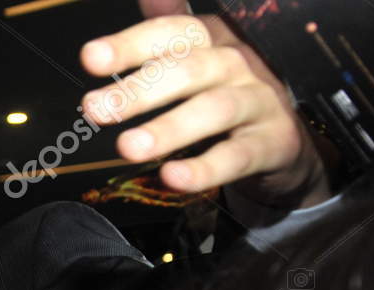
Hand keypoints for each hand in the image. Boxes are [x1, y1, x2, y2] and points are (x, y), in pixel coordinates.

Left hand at [81, 0, 331, 206]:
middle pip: (189, 69)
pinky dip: (205, 168)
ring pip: (214, 110)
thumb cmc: (224, 91)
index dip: (131, 44)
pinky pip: (237, 156)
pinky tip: (172, 177)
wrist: (283, 136)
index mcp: (213, 40)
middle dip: (140, 89)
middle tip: (94, 109)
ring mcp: (259, 102)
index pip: (172, 33)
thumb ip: (166, 28)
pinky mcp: (272, 143)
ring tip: (127, 147)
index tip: (90, 58)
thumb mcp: (196, 57)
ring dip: (168, 129)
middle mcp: (237, 64)